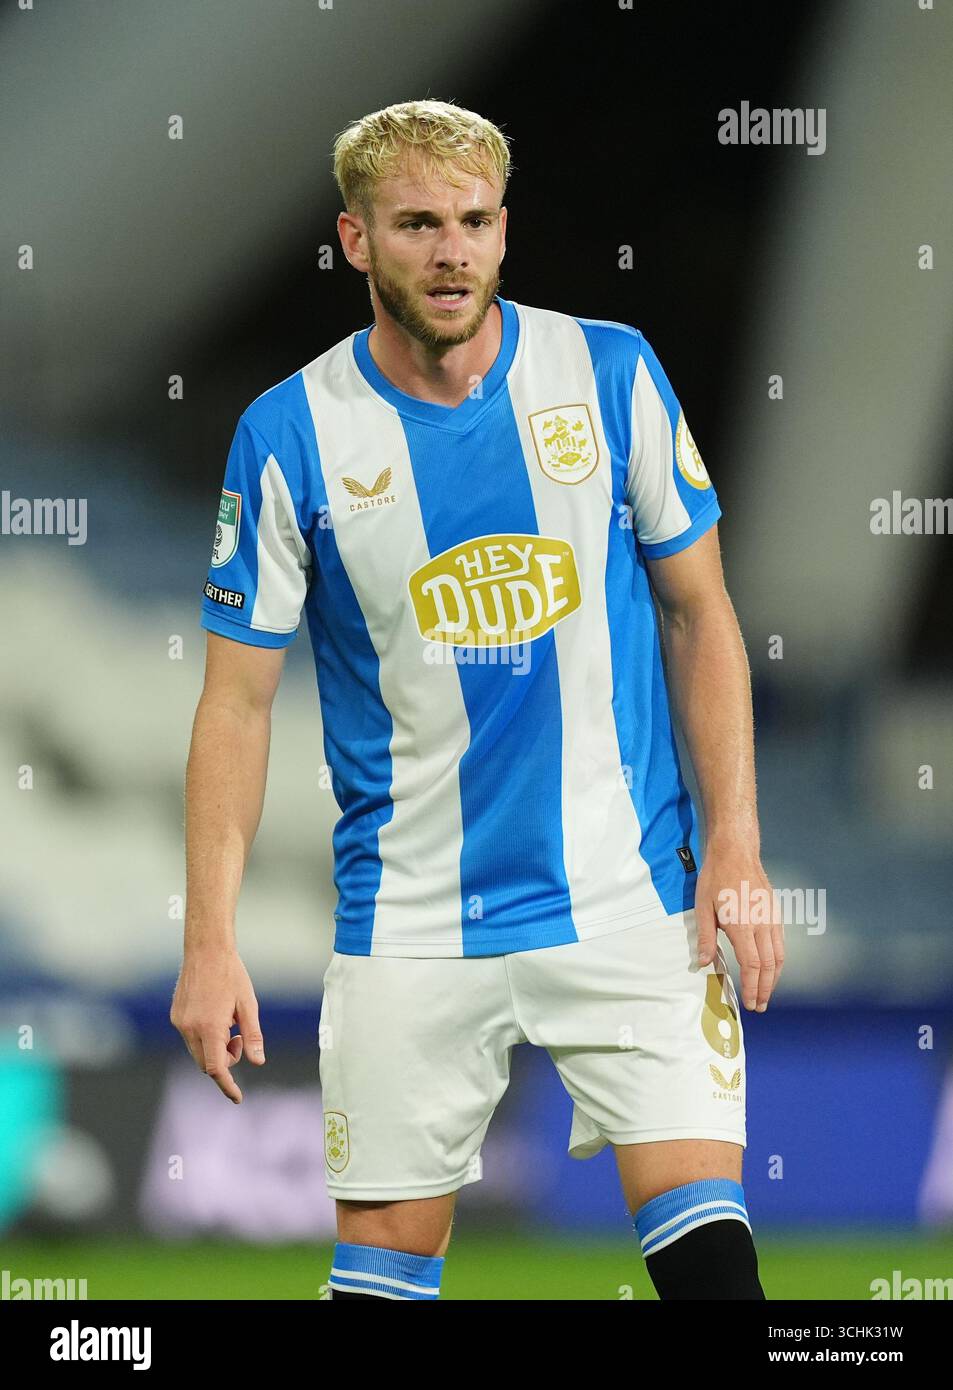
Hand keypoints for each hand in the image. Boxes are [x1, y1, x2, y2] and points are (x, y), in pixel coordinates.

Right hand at [170, 947, 265, 1102]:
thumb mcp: (248, 1005)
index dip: (227, 1085)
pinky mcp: (175, 1016)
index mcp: (210, 1027)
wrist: (206, 950)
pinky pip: (190, 1038)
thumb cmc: (232, 975)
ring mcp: (179, 1022)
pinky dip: (204, 1038)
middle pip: (206, 1064)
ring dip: (214, 1048)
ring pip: (197, 1052)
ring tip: (229, 1023)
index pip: (216, 1069)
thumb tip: (258, 1062)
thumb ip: (252, 1036)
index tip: (237, 1097)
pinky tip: (217, 1016)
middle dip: (224, 1061)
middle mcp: (190, 1028)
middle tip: (239, 1038)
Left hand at [694, 844, 783, 1011]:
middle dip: (765, 989)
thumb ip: (705, 937)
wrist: (736, 852)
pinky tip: (770, 968)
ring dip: (773, 978)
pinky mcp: (776, 913)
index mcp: (742, 926)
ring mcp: (772, 918)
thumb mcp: (702, 907)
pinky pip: (780, 943)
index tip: (750, 1003)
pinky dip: (777, 961)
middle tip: (759, 1005)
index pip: (752, 966)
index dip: (752, 987)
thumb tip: (703, 963)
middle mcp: (761, 925)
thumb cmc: (716, 878)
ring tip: (766, 993)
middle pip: (769, 966)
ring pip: (779, 956)